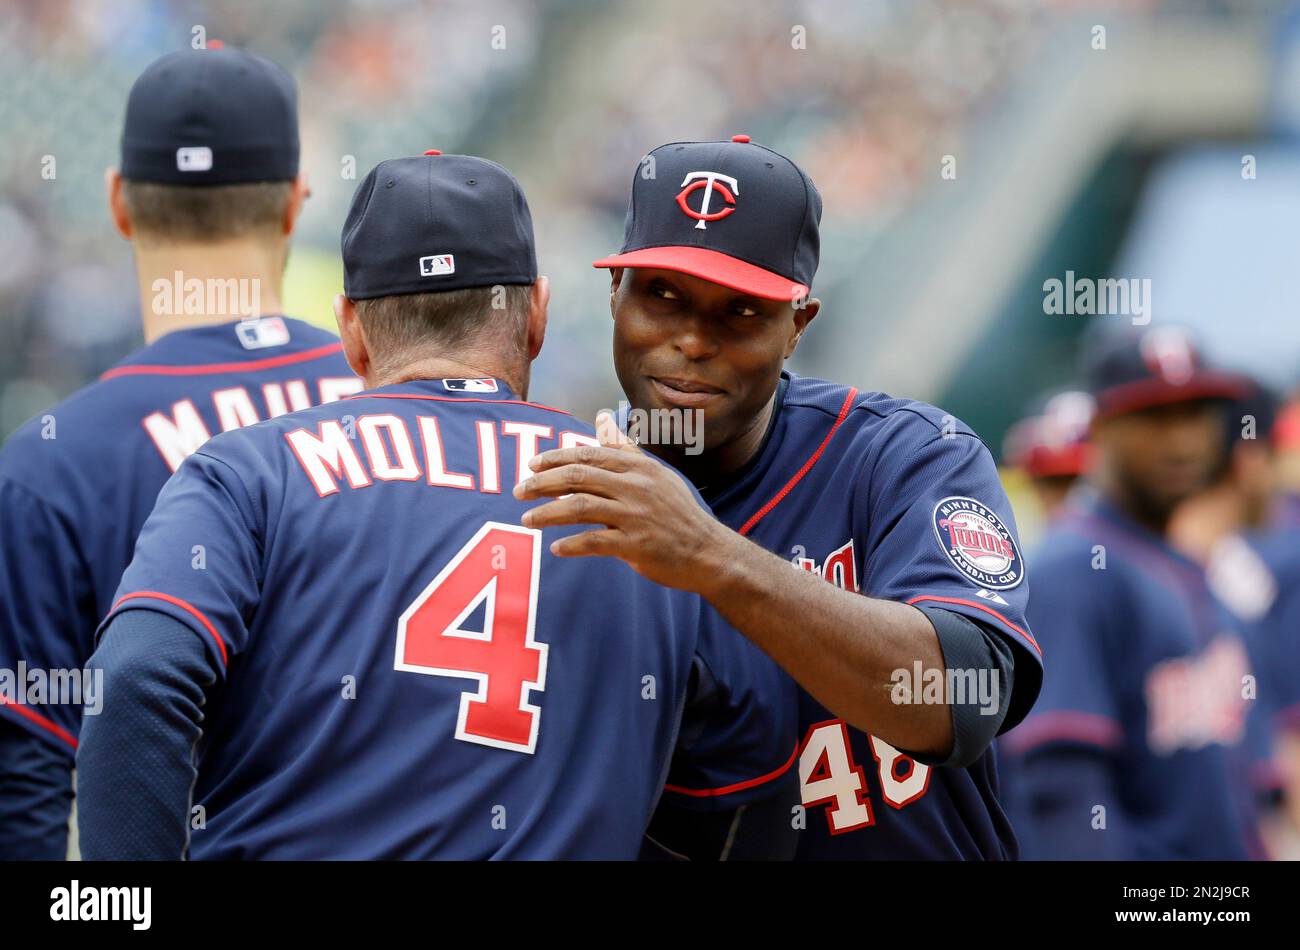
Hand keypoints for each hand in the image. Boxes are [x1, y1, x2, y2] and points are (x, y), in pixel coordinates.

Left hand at [513, 413, 730, 591]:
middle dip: (542, 483)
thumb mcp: (655, 474)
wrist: (707, 551)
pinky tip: (556, 548)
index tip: (531, 465)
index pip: (587, 455)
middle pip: (578, 477)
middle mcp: (635, 486)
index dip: (555, 458)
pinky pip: (595, 542)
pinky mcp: (636, 544)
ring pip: (580, 507)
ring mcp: (636, 515)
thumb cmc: (676, 513)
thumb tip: (604, 421)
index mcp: (637, 467)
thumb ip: (625, 450)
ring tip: (527, 519)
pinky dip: (572, 545)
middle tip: (519, 491)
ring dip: (548, 513)